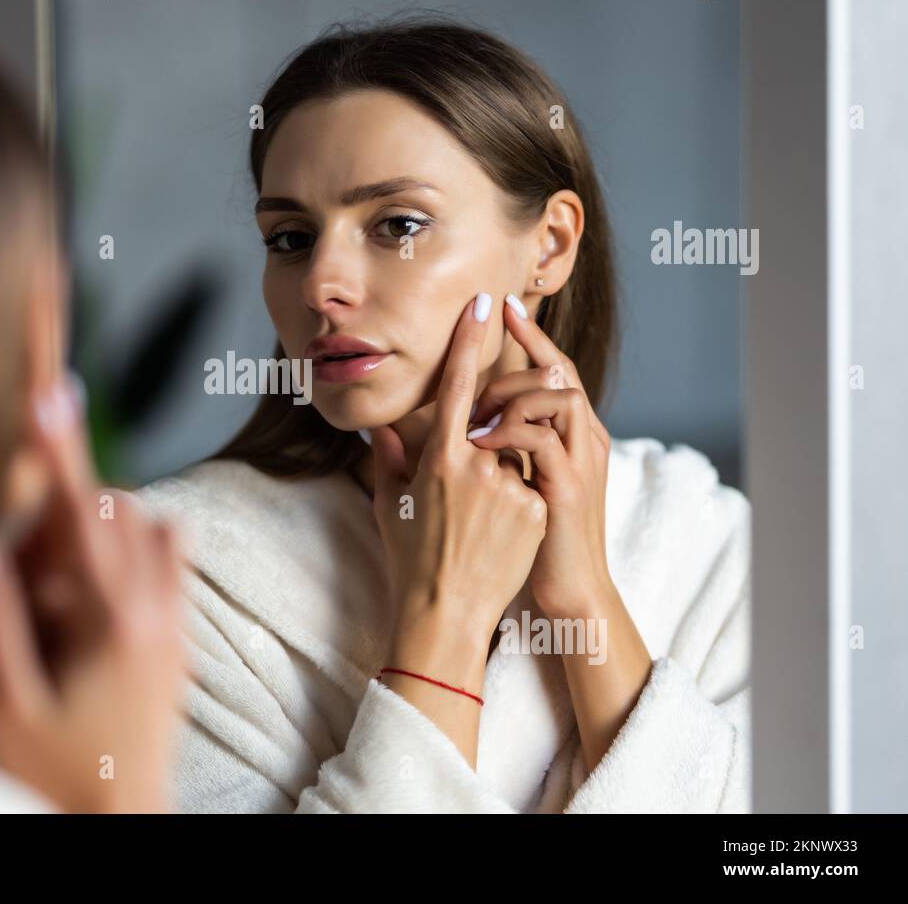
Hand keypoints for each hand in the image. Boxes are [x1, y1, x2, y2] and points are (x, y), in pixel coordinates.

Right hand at [0, 376, 185, 812]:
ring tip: (52, 579)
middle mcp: (157, 612)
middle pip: (120, 511)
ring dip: (103, 528)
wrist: (118, 829)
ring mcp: (175, 627)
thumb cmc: (53, 777)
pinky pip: (171, 567)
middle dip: (68, 504)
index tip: (47, 396)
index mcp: (112, 621)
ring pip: (153, 531)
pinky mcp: (178, 646)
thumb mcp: (1, 709)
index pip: (81, 515)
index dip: (59, 451)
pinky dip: (134, 555)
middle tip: (19, 550)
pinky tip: (88, 597)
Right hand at [370, 294, 546, 762]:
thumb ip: (390, 459)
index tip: (484, 303)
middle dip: (492, 434)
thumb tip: (382, 429)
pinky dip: (521, 501)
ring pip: (515, 455)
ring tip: (482, 524)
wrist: (447, 616)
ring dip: (504, 476)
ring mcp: (510, 484)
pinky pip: (533, 485)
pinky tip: (502, 537)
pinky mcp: (537, 507)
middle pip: (494, 422)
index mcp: (438, 456)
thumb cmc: (411, 561)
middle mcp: (476, 462)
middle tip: (476, 471)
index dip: (470, 340)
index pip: (457, 383)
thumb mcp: (391, 506)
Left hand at [467, 297, 612, 619]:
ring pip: (557, 393)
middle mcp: (584, 439)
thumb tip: (442, 426)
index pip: (553, 370)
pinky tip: (478, 443)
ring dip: (511, 395)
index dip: (531, 336)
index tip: (501, 307)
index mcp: (570, 435)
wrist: (568, 593)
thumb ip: (488, 452)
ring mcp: (580, 461)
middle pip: (556, 372)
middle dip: (512, 366)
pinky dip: (508, 430)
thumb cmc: (533, 542)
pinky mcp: (567, 486)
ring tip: (475, 420)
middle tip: (473, 388)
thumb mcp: (512, 487)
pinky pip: (542, 437)